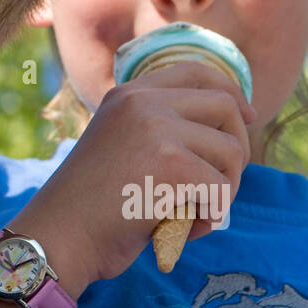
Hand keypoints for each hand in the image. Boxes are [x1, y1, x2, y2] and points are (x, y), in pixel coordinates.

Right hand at [12, 62, 255, 288]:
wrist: (60, 236)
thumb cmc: (92, 206)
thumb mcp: (122, 145)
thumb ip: (161, 128)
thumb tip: (234, 122)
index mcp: (130, 93)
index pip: (197, 71)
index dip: (232, 92)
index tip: (247, 118)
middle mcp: (143, 101)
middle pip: (226, 107)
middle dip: (236, 152)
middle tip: (217, 191)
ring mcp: (157, 129)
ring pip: (232, 153)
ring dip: (222, 193)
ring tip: (188, 216)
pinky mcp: (172, 164)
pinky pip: (221, 190)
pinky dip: (208, 219)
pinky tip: (177, 230)